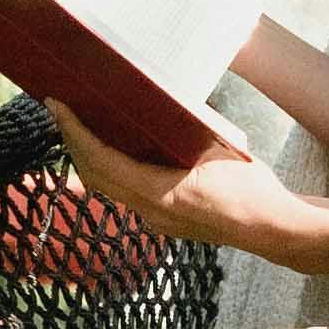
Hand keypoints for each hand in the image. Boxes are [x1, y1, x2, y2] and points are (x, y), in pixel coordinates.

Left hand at [46, 101, 321, 265]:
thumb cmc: (251, 187)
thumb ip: (188, 128)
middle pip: (94, 175)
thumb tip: (165, 100)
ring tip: (81, 127)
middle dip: (73, 142)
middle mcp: (149, 210)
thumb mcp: (218, 148)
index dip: (74, 132)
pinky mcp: (163, 220)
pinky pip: (124, 193)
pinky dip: (110, 169)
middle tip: (62, 110)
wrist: (271, 228)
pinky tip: (114, 150)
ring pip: (106, 187)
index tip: (56, 106)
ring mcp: (155, 219)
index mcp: (159, 192)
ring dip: (89, 158)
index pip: (101, 159)